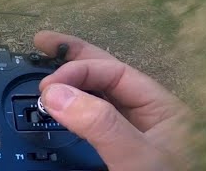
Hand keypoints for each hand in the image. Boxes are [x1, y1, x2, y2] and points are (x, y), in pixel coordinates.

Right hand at [34, 31, 189, 170]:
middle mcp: (150, 121)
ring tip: (46, 76)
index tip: (48, 83)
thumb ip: (100, 125)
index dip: (80, 69)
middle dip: (75, 62)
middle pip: (107, 81)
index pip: (116, 73)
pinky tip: (59, 119)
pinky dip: (74, 125)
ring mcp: (137, 143)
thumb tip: (60, 93)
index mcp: (163, 109)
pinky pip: (96, 136)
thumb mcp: (137, 156)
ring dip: (72, 92)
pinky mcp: (124, 165)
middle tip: (42, 45)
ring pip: (100, 107)